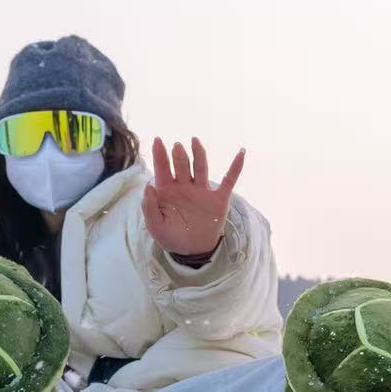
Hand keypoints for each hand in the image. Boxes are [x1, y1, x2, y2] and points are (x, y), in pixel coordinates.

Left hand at [143, 137, 245, 258]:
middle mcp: (184, 186)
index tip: (157, 140)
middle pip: (182, 165)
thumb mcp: (155, 226)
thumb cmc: (171, 236)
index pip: (162, 168)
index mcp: (167, 190)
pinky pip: (229, 180)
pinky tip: (241, 153)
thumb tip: (149, 186)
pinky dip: (236, 167)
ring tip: (194, 141)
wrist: (192, 250)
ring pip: (200, 167)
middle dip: (179, 156)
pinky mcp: (218, 199)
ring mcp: (202, 191)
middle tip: (177, 147)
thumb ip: (149, 207)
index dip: (159, 155)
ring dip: (198, 154)